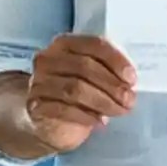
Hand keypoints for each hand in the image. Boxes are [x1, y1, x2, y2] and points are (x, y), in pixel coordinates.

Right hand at [26, 34, 137, 153]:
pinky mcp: (35, 105)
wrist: (47, 119)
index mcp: (64, 44)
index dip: (115, 60)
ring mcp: (38, 82)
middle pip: (84, 67)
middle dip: (112, 85)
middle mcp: (48, 59)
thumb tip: (128, 82)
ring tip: (119, 111)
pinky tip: (101, 121)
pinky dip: (87, 116)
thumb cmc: (75, 91)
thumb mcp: (91, 75)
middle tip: (129, 99)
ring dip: (103, 102)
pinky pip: (64, 109)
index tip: (131, 78)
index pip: (93, 44)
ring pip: (75, 89)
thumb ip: (107, 71)